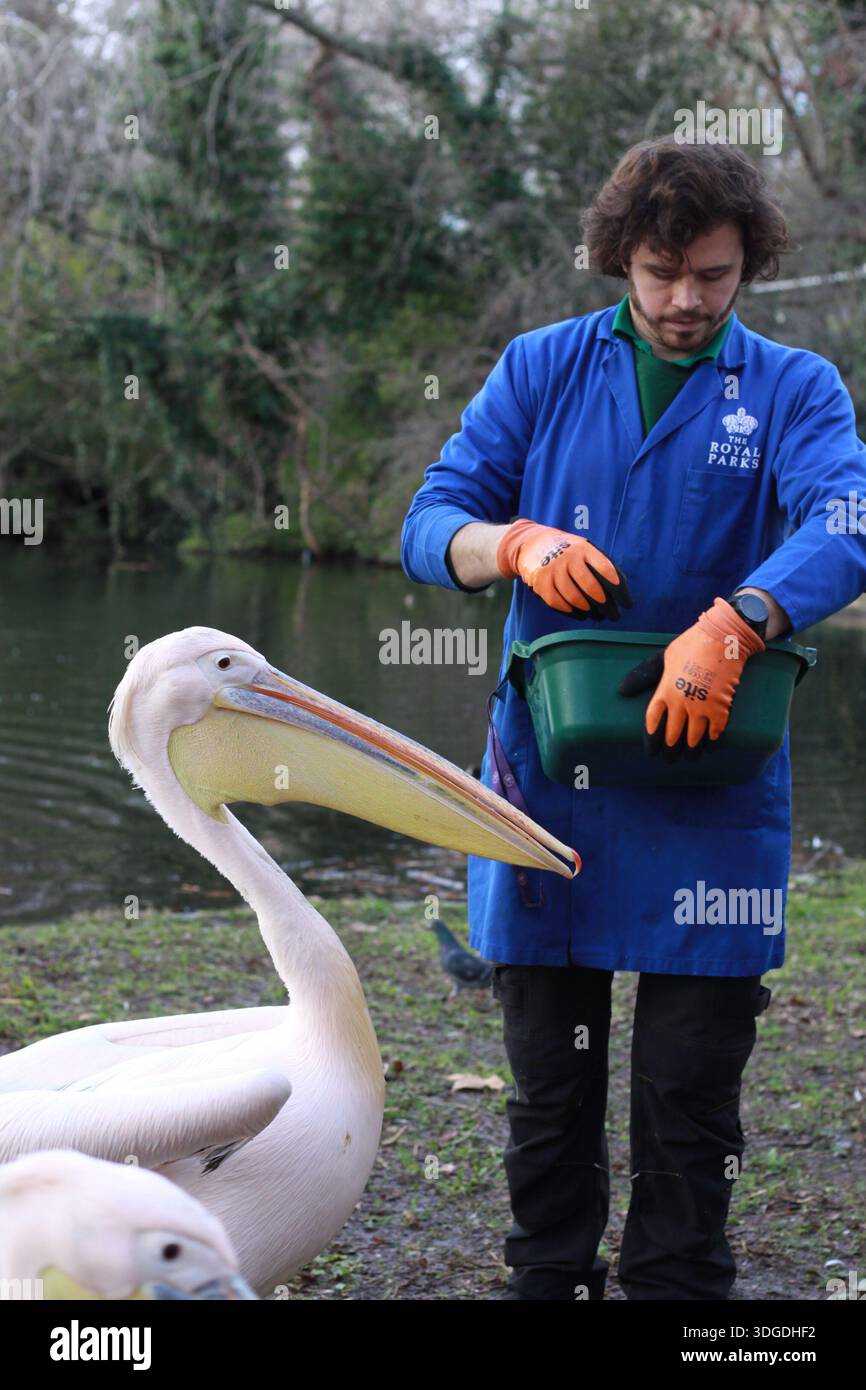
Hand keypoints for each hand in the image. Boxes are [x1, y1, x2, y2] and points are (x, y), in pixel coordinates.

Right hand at [496, 519, 632, 618]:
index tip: (626, 601)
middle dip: (604, 604)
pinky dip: (570, 611)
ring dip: (587, 609)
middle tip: (614, 615)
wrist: (532, 543)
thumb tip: (618, 584)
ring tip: (596, 615)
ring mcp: (552, 570)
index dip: (616, 585)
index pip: (604, 567)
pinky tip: (579, 614)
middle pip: (590, 585)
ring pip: (573, 597)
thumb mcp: (582, 547)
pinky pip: (557, 602)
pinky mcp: (541, 582)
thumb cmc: (566, 549)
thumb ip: (597, 561)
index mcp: (583, 549)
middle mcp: (568, 558)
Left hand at [617, 596, 765, 759]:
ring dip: (691, 750)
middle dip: (670, 749)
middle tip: (669, 758)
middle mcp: (681, 702)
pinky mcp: (721, 707)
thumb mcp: (663, 657)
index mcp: (665, 690)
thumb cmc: (691, 645)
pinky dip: (712, 741)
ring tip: (689, 757)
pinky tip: (710, 746)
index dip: (651, 739)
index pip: (653, 722)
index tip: (651, 749)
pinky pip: (716, 732)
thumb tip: (622, 691)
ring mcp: (702, 707)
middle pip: (672, 735)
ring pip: (693, 738)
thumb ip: (644, 676)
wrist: (723, 638)